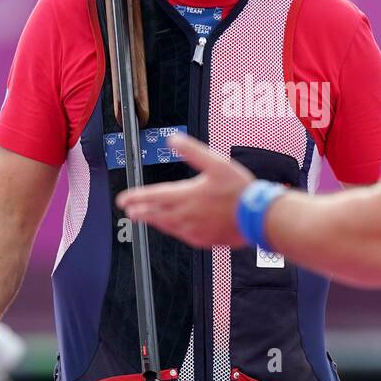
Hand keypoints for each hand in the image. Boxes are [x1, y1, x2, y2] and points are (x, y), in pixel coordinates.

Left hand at [116, 134, 253, 247]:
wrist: (258, 217)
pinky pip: (181, 235)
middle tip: (129, 211)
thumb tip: (172, 139)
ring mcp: (193, 230)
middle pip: (155, 214)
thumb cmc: (240, 190)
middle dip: (140, 211)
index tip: (122, 200)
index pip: (153, 196)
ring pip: (166, 226)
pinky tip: (173, 228)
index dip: (136, 197)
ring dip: (154, 221)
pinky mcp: (203, 240)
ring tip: (146, 218)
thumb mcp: (217, 163)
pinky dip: (172, 230)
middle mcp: (185, 215)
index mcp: (186, 195)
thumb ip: (192, 151)